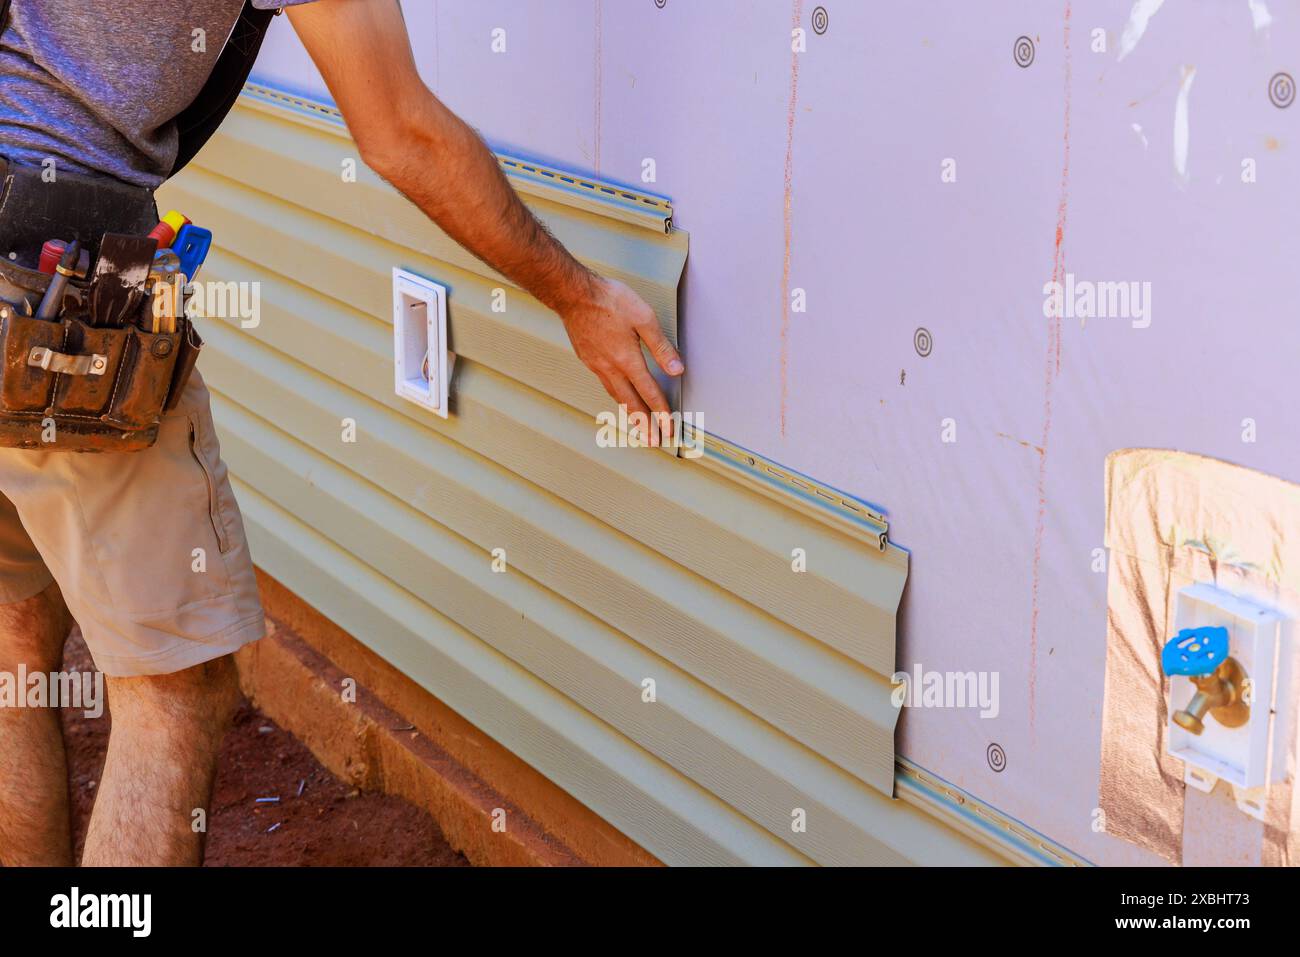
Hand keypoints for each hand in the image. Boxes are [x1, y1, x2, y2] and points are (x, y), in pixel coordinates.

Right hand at [561, 275, 683, 445]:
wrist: (573, 294)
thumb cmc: (608, 300)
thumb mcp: (643, 318)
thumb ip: (661, 346)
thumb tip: (677, 369)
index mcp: (628, 360)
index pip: (649, 392)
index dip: (661, 413)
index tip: (668, 429)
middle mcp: (611, 368)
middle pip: (631, 403)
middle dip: (644, 424)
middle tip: (652, 441)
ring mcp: (597, 365)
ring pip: (616, 396)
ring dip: (629, 413)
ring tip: (637, 426)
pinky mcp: (587, 358)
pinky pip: (605, 384)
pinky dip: (615, 396)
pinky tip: (618, 396)